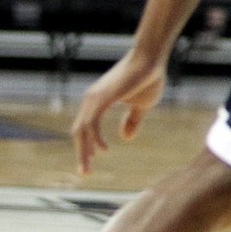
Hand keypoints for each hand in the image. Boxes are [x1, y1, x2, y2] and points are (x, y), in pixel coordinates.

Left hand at [70, 50, 169, 175]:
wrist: (151, 58)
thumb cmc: (148, 78)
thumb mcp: (142, 105)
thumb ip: (132, 121)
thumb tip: (126, 138)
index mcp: (98, 101)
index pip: (85, 128)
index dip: (87, 145)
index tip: (92, 161)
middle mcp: (91, 100)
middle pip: (79, 132)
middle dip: (82, 153)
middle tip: (85, 173)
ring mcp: (95, 99)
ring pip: (82, 131)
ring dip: (84, 151)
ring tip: (88, 168)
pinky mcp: (102, 98)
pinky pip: (92, 124)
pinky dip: (95, 139)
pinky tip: (103, 151)